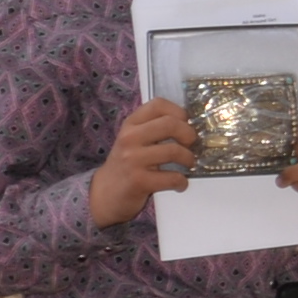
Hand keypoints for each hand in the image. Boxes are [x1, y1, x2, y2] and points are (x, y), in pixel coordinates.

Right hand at [83, 99, 196, 230]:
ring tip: (188, 164)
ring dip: (189, 159)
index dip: (179, 111)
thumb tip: (188, 125)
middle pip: (170, 124)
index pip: (158, 104)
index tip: (186, 123)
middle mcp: (130, 138)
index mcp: (131, 124)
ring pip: (173, 151)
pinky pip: (171, 177)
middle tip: (191, 144)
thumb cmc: (126, 164)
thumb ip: (153, 128)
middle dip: (189, 134)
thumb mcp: (133, 140)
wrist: (105, 193)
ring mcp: (133, 159)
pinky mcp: (139, 181)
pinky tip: (180, 184)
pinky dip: (182, 182)